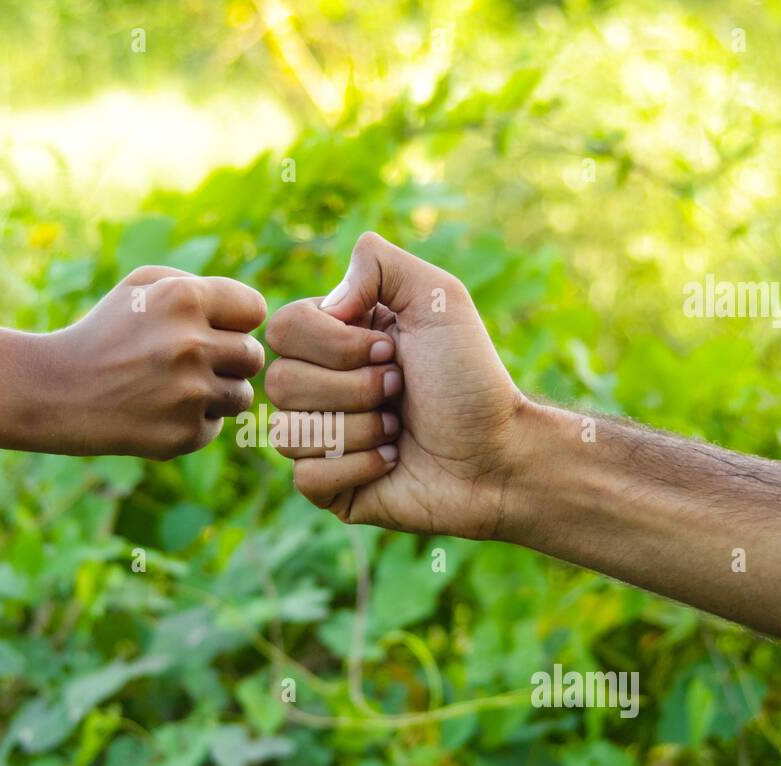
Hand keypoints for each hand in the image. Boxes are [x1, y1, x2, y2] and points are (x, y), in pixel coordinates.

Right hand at [33, 266, 265, 458]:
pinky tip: (160, 411)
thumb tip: (252, 313)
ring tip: (176, 387)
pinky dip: (194, 421)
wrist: (55, 391)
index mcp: (183, 299)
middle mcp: (191, 344)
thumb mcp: (141, 287)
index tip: (210, 328)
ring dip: (218, 393)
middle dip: (229, 358)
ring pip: (242, 395)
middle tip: (191, 362)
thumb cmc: (106, 332)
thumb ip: (200, 287)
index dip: (235, 320)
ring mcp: (189, 393)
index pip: (255, 309)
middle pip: (253, 355)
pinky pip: (216, 426)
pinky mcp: (183, 434)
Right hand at [265, 233, 526, 538]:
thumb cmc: (471, 377)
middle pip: (280, 381)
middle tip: (400, 389)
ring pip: (288, 432)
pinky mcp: (327, 487)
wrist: (500, 453)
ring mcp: (319, 438)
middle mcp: (318, 385)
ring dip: (359, 428)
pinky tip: (391, 461)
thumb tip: (327, 304)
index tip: (392, 350)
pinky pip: (307, 476)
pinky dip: (358, 466)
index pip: (284, 328)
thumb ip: (378, 264)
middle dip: (354, 387)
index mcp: (333, 338)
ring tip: (397, 427)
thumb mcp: (437, 297)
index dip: (336, 343)